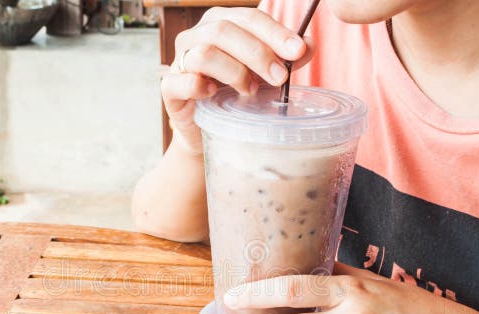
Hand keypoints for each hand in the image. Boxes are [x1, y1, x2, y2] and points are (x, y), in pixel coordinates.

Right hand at [161, 7, 314, 153]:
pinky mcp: (169, 88)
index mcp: (219, 24)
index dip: (274, 32)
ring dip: (233, 71)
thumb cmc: (233, 96)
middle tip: (279, 78)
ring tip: (250, 90)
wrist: (206, 130)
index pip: (248, 17)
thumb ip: (284, 58)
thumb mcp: (263, 74)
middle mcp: (196, 36)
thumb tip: (309, 45)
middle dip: (257, 53)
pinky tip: (214, 95)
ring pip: (203, 53)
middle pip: (223, 30)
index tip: (298, 50)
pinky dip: (199, 86)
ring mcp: (179, 61)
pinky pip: (180, 81)